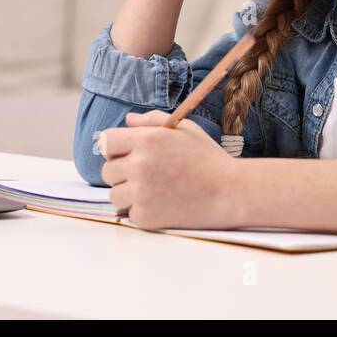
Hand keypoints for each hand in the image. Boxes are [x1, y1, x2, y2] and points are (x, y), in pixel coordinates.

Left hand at [98, 110, 241, 229]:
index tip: (127, 154)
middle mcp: (139, 165)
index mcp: (146, 139)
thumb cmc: (209, 159)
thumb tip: (127, 120)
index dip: (115, 148)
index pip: (106, 142)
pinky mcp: (146, 216)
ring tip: (157, 190)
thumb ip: (153, 120)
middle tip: (148, 175)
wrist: (231, 192)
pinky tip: (164, 204)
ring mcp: (141, 193)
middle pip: (107, 171)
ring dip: (129, 194)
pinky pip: (130, 213)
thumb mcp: (184, 130)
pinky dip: (143, 211)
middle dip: (123, 173)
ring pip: (115, 194)